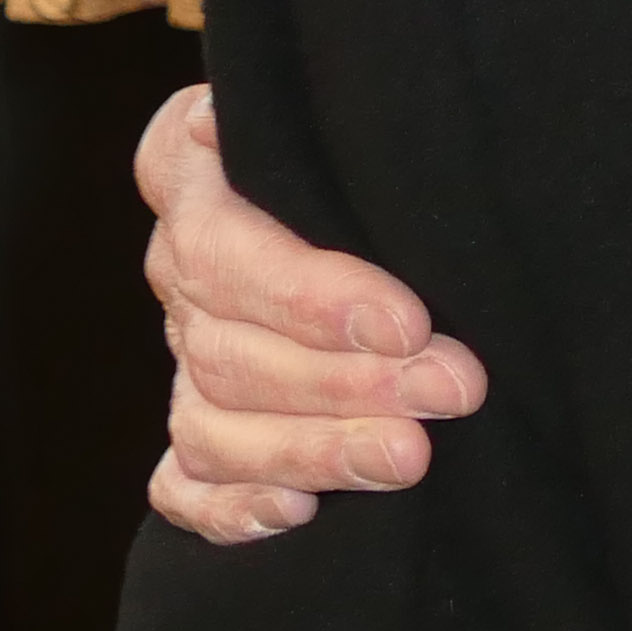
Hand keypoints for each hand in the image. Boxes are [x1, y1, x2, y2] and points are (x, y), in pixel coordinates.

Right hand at [140, 84, 489, 541]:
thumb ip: (360, 135)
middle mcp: (180, 263)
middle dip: (350, 380)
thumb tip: (323, 156)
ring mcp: (182, 349)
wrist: (400, 181)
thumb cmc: (396, 140)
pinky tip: (297, 511)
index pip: (223, 245)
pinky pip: (182, 482)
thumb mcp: (373, 119)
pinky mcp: (197, 423)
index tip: (409, 322)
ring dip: (314, 447)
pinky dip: (232, 505)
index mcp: (193, 167)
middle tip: (451, 391)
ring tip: (408, 457)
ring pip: (212, 420)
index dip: (310, 295)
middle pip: (230, 343)